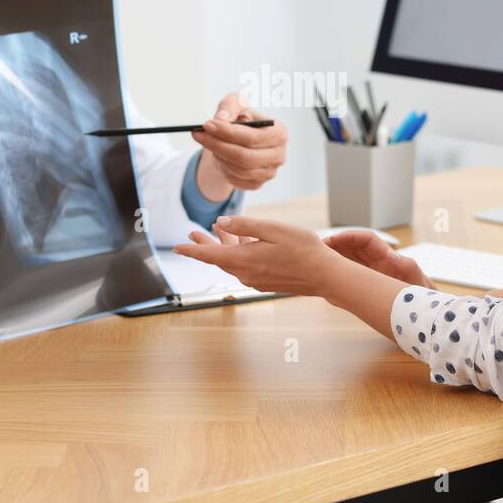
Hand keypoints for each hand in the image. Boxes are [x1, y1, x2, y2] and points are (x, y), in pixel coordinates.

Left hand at [173, 215, 344, 296]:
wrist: (326, 275)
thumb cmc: (304, 249)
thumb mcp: (273, 229)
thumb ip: (245, 226)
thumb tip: (221, 222)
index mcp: (245, 260)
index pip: (209, 256)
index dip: (192, 250)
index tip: (176, 247)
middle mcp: (246, 273)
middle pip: (218, 259)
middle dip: (205, 245)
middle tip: (192, 234)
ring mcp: (256, 279)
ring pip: (232, 261)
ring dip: (223, 246)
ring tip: (216, 231)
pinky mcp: (266, 281)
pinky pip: (245, 266)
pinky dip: (238, 252)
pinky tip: (243, 242)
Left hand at [191, 92, 287, 196]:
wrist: (240, 142)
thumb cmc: (241, 120)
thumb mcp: (236, 105)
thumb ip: (229, 107)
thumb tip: (220, 119)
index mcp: (279, 133)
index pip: (253, 137)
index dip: (228, 132)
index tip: (207, 125)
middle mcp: (279, 155)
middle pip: (245, 156)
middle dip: (218, 145)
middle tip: (198, 134)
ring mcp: (269, 172)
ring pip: (238, 169)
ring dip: (219, 155)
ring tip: (209, 143)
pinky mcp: (258, 184)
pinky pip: (235, 180)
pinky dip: (222, 167)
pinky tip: (218, 155)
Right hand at [323, 230, 434, 290]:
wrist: (424, 317)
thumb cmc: (421, 297)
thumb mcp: (415, 281)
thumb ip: (406, 267)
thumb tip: (392, 255)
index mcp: (388, 258)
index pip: (366, 240)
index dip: (349, 237)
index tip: (332, 240)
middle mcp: (378, 263)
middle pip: (353, 247)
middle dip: (336, 245)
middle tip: (317, 249)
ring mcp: (371, 275)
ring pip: (348, 260)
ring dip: (333, 257)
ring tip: (317, 260)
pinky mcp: (366, 287)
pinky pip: (349, 276)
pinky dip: (337, 273)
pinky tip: (325, 278)